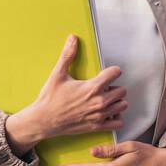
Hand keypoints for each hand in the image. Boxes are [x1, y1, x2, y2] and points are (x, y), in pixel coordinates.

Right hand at [5, 34, 126, 154]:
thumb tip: (73, 38)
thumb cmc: (50, 98)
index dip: (113, 71)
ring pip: (122, 106)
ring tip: (106, 98)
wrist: (43, 120)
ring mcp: (99, 115)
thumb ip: (68, 55)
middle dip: (115, 86)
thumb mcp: (58, 74)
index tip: (107, 72)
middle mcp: (99, 102)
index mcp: (92, 87)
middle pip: (122, 90)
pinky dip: (116, 117)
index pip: (116, 73)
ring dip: (117, 101)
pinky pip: (118, 123)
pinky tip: (107, 112)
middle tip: (104, 87)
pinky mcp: (97, 126)